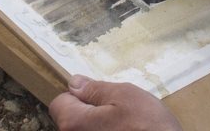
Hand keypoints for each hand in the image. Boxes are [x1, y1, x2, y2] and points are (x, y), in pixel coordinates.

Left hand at [48, 75, 180, 130]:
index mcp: (74, 123)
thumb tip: (74, 83)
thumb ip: (95, 89)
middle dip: (90, 112)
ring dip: (101, 126)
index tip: (99, 98)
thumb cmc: (149, 127)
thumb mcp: (125, 96)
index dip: (79, 96)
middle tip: (118, 113)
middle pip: (72, 119)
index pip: (59, 102)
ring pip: (86, 130)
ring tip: (126, 126)